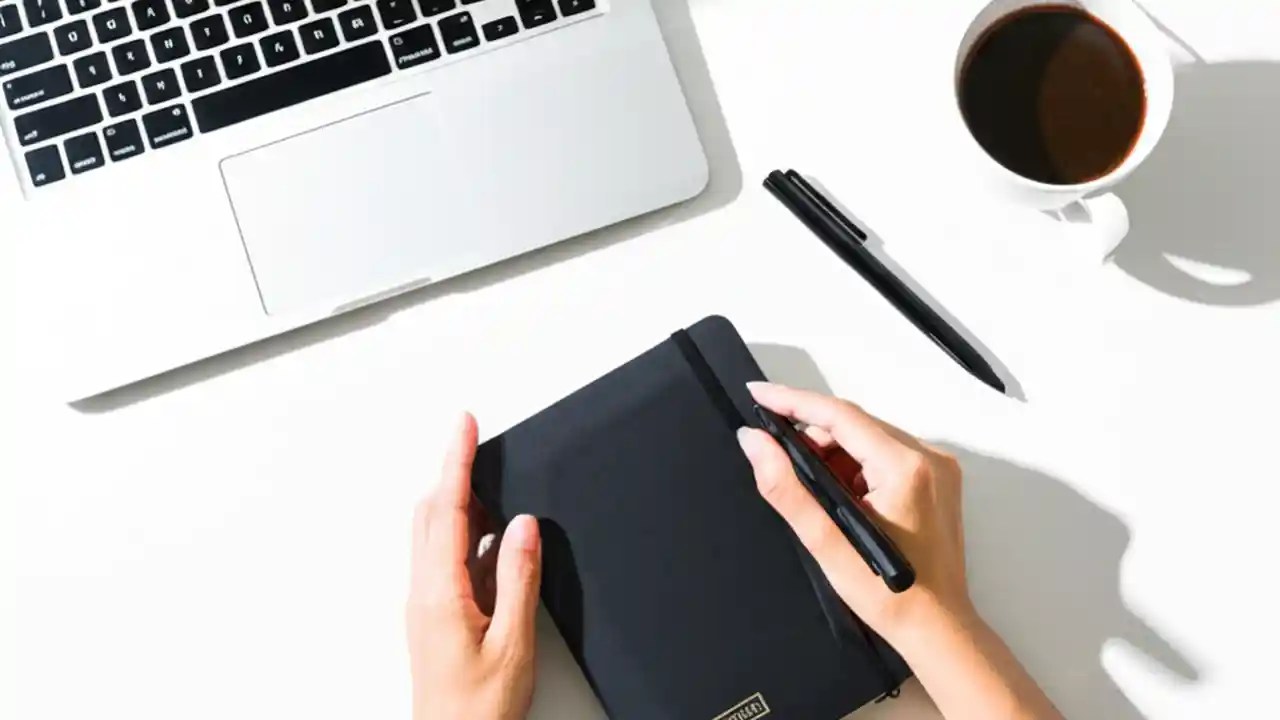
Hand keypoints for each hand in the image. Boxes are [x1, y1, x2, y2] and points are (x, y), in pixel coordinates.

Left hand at [407, 413, 541, 719]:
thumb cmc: (477, 709)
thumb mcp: (512, 643)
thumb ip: (519, 579)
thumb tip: (523, 526)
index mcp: (440, 593)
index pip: (448, 510)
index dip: (456, 461)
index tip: (465, 425)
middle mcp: (426, 593)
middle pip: (435, 514)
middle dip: (455, 473)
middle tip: (479, 442)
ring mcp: (428, 605)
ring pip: (440, 536)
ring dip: (464, 506)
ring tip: (497, 488)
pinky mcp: (437, 617)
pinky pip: (451, 562)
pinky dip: (473, 539)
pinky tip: (498, 543)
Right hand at [736, 382, 968, 642]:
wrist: (938, 628)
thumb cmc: (890, 595)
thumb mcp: (828, 543)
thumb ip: (787, 489)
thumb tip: (755, 443)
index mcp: (906, 468)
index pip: (840, 416)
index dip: (793, 401)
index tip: (758, 395)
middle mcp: (928, 458)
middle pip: (853, 425)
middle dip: (811, 436)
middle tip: (777, 459)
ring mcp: (937, 467)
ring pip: (867, 438)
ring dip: (832, 454)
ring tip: (813, 493)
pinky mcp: (936, 479)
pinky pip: (883, 454)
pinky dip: (854, 466)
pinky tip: (840, 497)